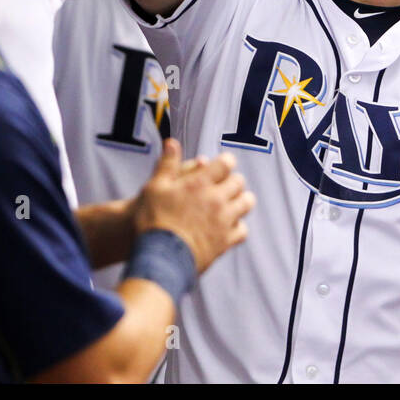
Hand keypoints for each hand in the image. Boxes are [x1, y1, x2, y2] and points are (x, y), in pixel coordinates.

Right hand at [133, 140, 254, 273]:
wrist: (159, 257)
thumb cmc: (153, 220)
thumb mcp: (154, 187)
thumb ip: (167, 163)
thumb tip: (172, 142)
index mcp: (200, 183)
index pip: (226, 163)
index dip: (225, 163)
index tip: (220, 167)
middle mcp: (216, 199)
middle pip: (239, 181)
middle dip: (232, 181)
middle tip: (223, 186)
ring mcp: (224, 220)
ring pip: (246, 203)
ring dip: (240, 200)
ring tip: (229, 204)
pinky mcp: (226, 241)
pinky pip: (243, 229)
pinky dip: (238, 227)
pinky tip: (227, 227)